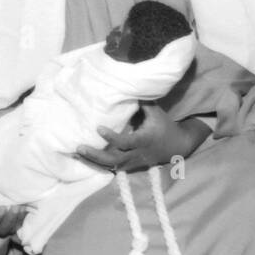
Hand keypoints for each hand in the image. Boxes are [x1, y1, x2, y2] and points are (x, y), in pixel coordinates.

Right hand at [0, 166, 27, 238]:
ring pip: (11, 229)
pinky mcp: (14, 213)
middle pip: (1, 230)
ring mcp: (4, 217)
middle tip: (15, 207)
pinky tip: (26, 207)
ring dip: (17, 220)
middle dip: (9, 221)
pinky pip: (20, 223)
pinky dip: (23, 218)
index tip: (2, 208)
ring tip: (21, 207)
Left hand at [76, 103, 209, 173]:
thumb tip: (130, 85)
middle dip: (96, 155)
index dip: (111, 137)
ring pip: (111, 166)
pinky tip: (85, 159)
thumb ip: (142, 102)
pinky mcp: (131, 166)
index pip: (125, 142)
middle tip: (79, 147)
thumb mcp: (156, 112)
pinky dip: (99, 165)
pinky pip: (113, 168)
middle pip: (114, 159)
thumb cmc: (164, 126)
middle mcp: (137, 154)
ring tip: (77, 153)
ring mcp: (133, 162)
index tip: (98, 128)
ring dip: (94, 161)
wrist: (177, 146)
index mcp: (143, 140)